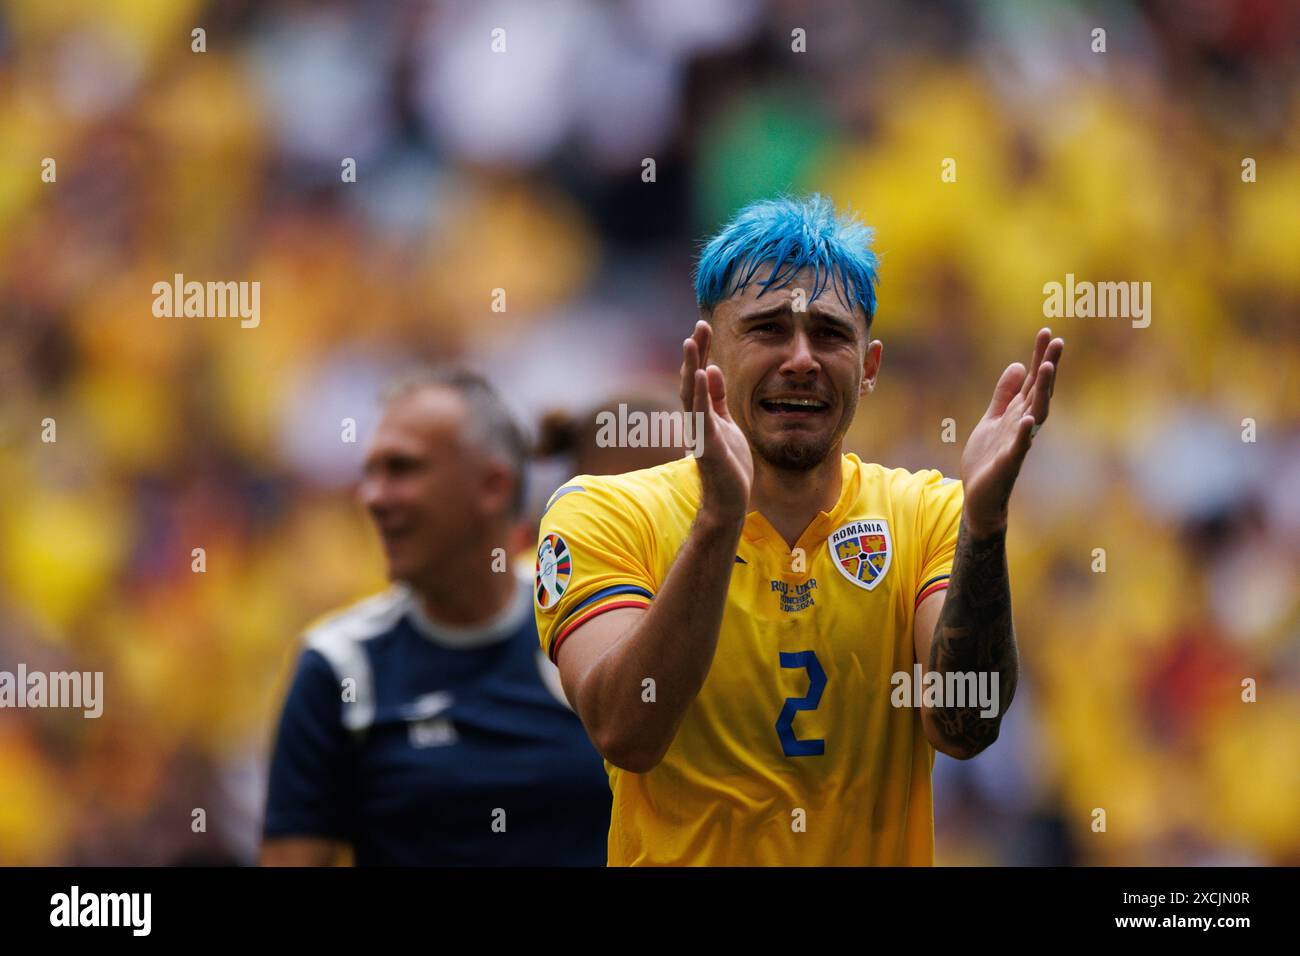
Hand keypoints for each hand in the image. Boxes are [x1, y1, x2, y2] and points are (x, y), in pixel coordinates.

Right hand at [680, 320, 752, 522]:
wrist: (729, 500)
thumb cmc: (728, 465)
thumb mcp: (727, 425)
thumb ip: (718, 399)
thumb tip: (713, 369)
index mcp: (703, 413)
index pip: (699, 376)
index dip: (701, 352)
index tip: (702, 327)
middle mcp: (697, 419)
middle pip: (692, 378)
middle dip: (696, 352)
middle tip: (699, 325)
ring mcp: (700, 431)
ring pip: (692, 393)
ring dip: (691, 367)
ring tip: (691, 342)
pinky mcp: (708, 444)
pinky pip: (702, 415)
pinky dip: (702, 393)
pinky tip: (704, 374)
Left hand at [960, 327, 1063, 536]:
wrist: (979, 495)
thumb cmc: (987, 458)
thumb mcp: (992, 418)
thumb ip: (1004, 394)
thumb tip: (1018, 365)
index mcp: (1018, 412)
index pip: (1033, 381)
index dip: (1040, 357)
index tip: (1047, 332)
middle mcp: (1023, 424)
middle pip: (1039, 391)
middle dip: (1048, 367)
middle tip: (1057, 341)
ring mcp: (1018, 442)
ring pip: (1035, 413)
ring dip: (1042, 391)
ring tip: (1046, 368)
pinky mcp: (1008, 462)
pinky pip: (1019, 446)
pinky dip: (1024, 433)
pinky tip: (1028, 419)